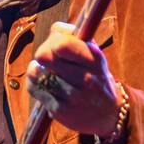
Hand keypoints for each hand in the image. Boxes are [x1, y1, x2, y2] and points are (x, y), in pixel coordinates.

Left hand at [27, 22, 123, 138]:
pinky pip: (34, 89)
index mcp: (94, 59)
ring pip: (36, 73)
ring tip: (45, 72)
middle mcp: (85, 78)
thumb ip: (76, 40)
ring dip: (37, 70)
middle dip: (42, 54)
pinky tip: (44, 84)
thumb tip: (55, 30)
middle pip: (44, 56)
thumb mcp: (95, 55)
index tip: (55, 45)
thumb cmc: (96, 77)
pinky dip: (35, 84)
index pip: (61, 43)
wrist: (109, 113)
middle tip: (47, 59)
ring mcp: (72, 96)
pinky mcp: (60, 110)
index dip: (52, 40)